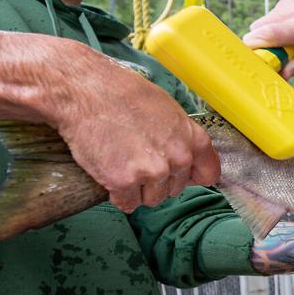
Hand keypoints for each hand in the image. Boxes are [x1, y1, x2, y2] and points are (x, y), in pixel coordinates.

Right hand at [49, 50, 220, 212]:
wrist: (84, 91)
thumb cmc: (122, 94)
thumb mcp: (167, 109)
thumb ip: (181, 137)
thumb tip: (187, 158)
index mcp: (193, 139)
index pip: (209, 174)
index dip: (191, 176)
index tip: (178, 175)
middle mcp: (178, 158)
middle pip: (175, 188)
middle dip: (157, 180)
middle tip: (135, 158)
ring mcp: (152, 172)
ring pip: (152, 199)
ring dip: (137, 189)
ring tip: (121, 163)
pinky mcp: (124, 182)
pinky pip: (127, 203)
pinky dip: (118, 195)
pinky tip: (110, 174)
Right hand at [241, 0, 293, 78]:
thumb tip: (280, 75)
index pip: (266, 34)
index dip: (255, 48)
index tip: (258, 60)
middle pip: (259, 27)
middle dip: (265, 42)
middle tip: (285, 53)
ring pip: (267, 19)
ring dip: (275, 31)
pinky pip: (277, 10)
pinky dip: (283, 20)